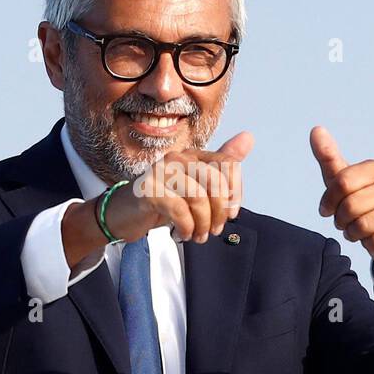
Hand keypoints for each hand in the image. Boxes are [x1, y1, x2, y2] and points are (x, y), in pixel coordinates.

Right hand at [105, 131, 253, 243]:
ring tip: (198, 235)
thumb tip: (248, 138)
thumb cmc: (162, 201)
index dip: (235, 191)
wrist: (124, 214)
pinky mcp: (149, 190)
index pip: (227, 163)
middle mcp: (177, 158)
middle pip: (215, 181)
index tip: (231, 213)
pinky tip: (184, 233)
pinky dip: (186, 227)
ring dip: (203, 224)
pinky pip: (179, 210)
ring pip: (198, 197)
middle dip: (219, 211)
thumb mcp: (196, 186)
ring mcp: (161, 172)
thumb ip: (221, 166)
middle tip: (214, 229)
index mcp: (192, 155)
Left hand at [310, 125, 373, 278]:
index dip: (329, 199)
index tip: (327, 209)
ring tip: (357, 230)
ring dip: (353, 233)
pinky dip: (367, 244)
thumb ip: (329, 157)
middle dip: (340, 219)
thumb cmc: (364, 205)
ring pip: (362, 225)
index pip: (342, 182)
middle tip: (344, 222)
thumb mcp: (344, 182)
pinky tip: (371, 240)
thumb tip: (316, 129)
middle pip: (350, 206)